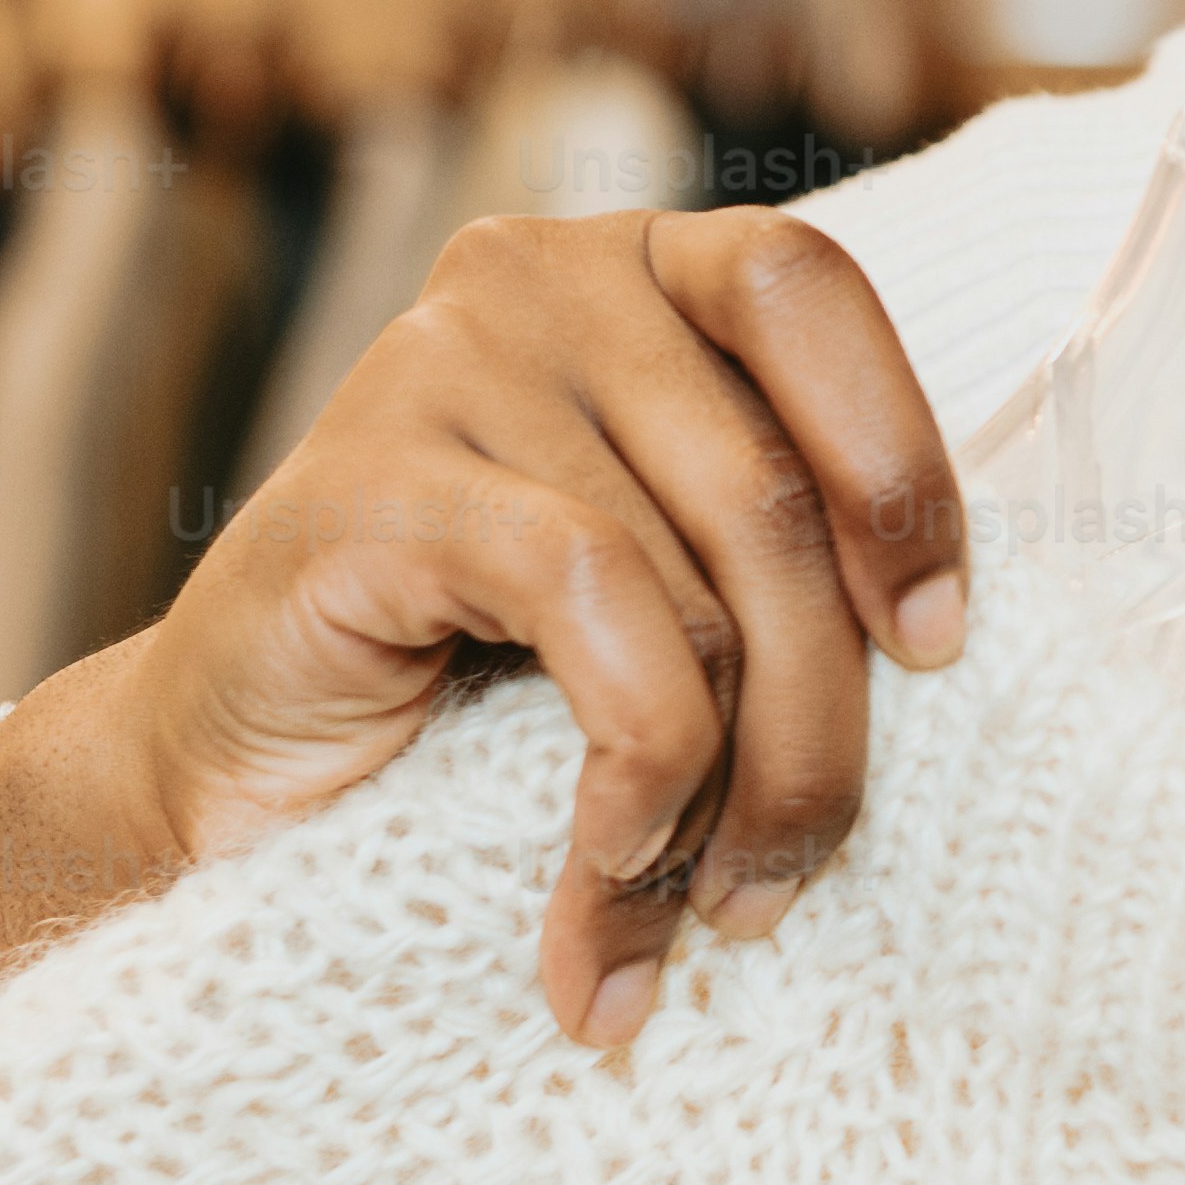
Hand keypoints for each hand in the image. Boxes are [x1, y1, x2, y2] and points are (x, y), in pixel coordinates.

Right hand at [0, 211, 964, 1066]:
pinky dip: (637, 756)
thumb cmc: (487, 694)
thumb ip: (786, 553)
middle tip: (792, 874)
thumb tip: (949, 638)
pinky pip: (589, 601)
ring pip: (697, 573)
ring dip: (726, 781)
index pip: (815, 299)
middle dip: (820, 716)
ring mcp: (436, 365)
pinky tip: (611, 863)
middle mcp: (540, 278)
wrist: (235, 787)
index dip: (902, 468)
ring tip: (698, 910)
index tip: (935, 648)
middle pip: (774, 486)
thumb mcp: (680, 593)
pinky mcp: (362, 486)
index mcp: (642, 275)